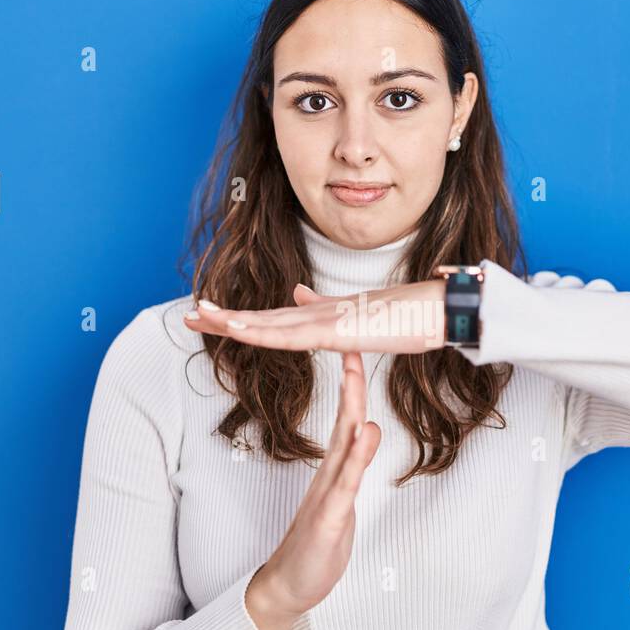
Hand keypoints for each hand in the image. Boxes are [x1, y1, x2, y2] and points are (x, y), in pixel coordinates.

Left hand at [184, 279, 446, 352]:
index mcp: (325, 316)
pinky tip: (235, 328)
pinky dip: (260, 330)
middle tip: (188, 315)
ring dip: (232, 320)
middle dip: (225, 317)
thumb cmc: (411, 316)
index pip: (274, 319)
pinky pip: (291, 334)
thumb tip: (300, 295)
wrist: (441, 310)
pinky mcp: (337, 329)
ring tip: (198, 316)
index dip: (242, 318)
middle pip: (263, 317)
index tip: (212, 318)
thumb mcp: (364, 318)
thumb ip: (330, 309)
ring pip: (269, 322)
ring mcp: (327, 320)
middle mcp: (320, 314)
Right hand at [247, 351, 381, 626]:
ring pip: (342, 444)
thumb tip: (367, 432)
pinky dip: (357, 457)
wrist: (286, 587)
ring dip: (350, 406)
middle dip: (350, 382)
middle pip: (343, 421)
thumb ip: (353, 469)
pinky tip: (366, 434)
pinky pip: (345, 484)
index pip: (347, 422)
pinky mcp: (329, 518)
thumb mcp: (342, 504)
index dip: (353, 388)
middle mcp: (328, 476)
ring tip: (354, 371)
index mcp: (333, 472)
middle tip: (352, 343)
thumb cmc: (315, 548)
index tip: (357, 353)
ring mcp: (327, 496)